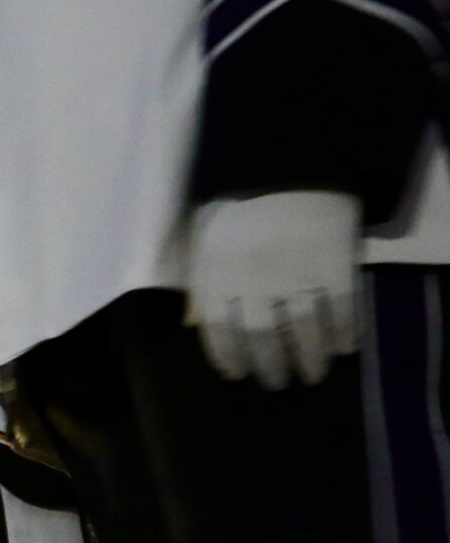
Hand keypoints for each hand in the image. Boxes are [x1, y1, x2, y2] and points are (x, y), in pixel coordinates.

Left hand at [187, 190, 360, 388]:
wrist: (284, 160)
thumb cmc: (238, 197)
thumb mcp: (203, 232)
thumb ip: (203, 270)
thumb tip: (198, 311)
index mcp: (217, 270)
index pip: (220, 328)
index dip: (230, 356)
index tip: (238, 375)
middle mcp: (253, 278)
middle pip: (263, 336)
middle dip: (271, 366)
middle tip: (279, 382)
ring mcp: (295, 271)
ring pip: (304, 329)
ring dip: (309, 358)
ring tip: (313, 374)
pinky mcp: (333, 263)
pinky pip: (343, 309)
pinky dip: (345, 333)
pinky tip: (345, 346)